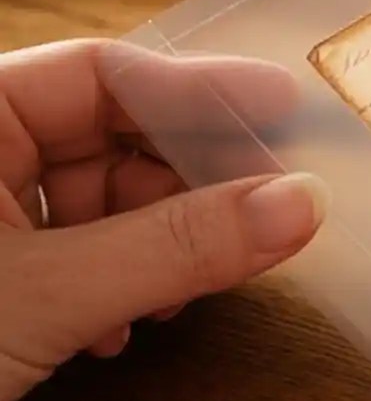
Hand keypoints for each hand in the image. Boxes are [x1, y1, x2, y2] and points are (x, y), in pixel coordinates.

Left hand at [0, 39, 326, 400]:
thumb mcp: (42, 296)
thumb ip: (176, 246)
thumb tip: (299, 204)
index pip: (102, 74)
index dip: (198, 91)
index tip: (284, 111)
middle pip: (111, 138)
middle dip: (185, 184)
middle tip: (259, 212)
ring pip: (101, 201)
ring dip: (155, 245)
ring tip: (177, 293)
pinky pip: (77, 250)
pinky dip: (116, 283)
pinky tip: (122, 326)